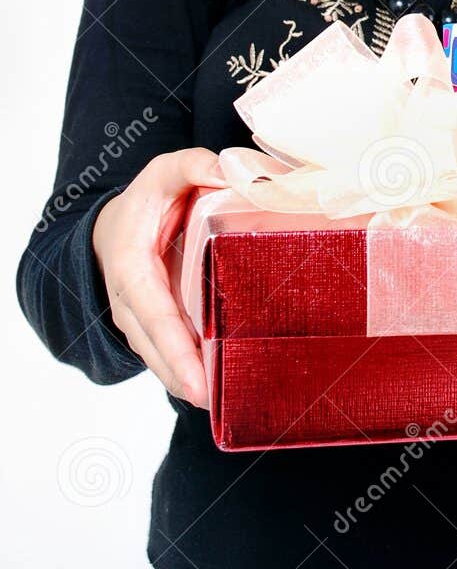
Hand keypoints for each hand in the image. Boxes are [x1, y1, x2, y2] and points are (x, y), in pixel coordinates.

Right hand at [91, 147, 226, 407]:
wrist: (117, 226)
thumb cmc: (146, 201)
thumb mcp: (164, 173)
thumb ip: (192, 166)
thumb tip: (229, 171)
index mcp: (132, 268)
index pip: (154, 315)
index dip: (174, 349)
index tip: (197, 381)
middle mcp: (131, 303)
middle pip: (158, 349)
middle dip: (185, 378)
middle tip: (217, 402)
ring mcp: (141, 322)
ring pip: (163, 360)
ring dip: (191, 382)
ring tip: (225, 402)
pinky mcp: (156, 329)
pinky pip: (172, 356)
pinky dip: (192, 373)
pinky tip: (222, 387)